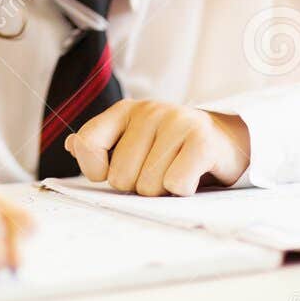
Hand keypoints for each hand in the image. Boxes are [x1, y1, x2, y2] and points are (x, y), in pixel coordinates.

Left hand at [65, 99, 249, 195]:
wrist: (225, 142)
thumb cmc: (171, 148)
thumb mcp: (133, 142)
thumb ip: (101, 146)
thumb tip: (73, 146)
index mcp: (124, 110)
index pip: (86, 144)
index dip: (96, 170)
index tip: (113, 169)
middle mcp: (148, 111)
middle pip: (120, 177)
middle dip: (138, 184)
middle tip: (159, 170)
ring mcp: (176, 122)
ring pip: (147, 185)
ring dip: (162, 190)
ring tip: (177, 170)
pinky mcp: (202, 140)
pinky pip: (176, 185)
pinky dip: (183, 189)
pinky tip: (194, 174)